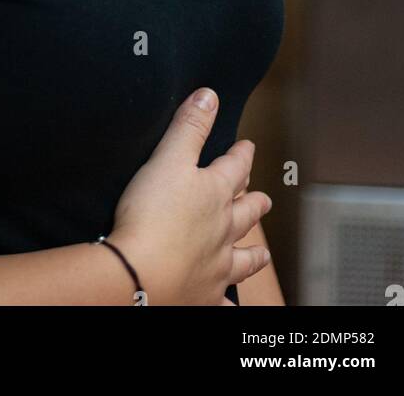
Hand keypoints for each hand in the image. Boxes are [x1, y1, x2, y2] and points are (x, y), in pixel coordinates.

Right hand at [109, 88, 271, 304]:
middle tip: (263, 197)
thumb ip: (189, 126)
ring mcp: (216, 266)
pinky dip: (230, 306)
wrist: (140, 273)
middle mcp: (223, 231)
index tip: (248, 146)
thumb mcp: (168, 158)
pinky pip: (223, 304)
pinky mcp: (202, 296)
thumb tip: (209, 95)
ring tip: (262, 252)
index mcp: (214, 193)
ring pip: (243, 258)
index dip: (242, 154)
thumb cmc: (152, 215)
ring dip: (253, 253)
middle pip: (245, 213)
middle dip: (254, 202)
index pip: (235, 167)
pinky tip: (234, 308)